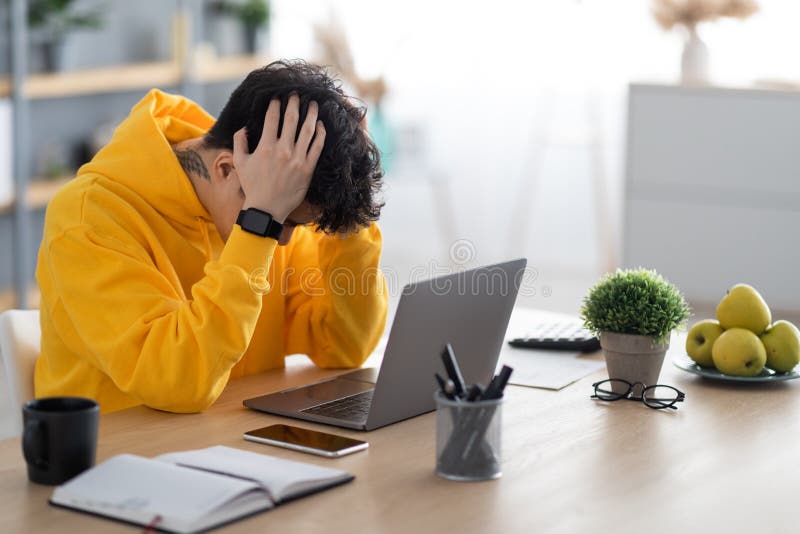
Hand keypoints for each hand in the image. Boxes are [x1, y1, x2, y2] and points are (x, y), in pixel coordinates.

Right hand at [233, 94, 325, 221]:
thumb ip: (239, 142)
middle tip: (297, 94)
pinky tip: (321, 125)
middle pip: (291, 119)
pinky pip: (317, 147)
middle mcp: (283, 150)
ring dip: (311, 114)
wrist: (267, 209)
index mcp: (266, 146)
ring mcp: (297, 159)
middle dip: (295, 103)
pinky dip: (320, 134)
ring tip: (314, 104)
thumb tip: (244, 128)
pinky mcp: (308, 169)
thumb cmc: (253, 186)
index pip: (272, 118)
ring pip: (307, 130)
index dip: (276, 104)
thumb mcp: (240, 163)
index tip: (278, 97)